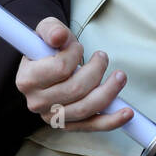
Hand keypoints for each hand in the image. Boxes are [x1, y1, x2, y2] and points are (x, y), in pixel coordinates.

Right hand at [16, 17, 133, 132]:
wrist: (46, 66)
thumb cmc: (48, 47)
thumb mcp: (46, 30)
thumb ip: (52, 29)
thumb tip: (59, 36)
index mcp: (27, 79)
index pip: (60, 68)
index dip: (75, 54)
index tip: (77, 47)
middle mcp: (37, 102)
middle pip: (76, 89)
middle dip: (96, 70)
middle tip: (102, 57)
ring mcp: (52, 117)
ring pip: (86, 109)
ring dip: (108, 92)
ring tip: (120, 76)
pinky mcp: (68, 125)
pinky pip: (92, 126)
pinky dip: (112, 120)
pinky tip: (127, 113)